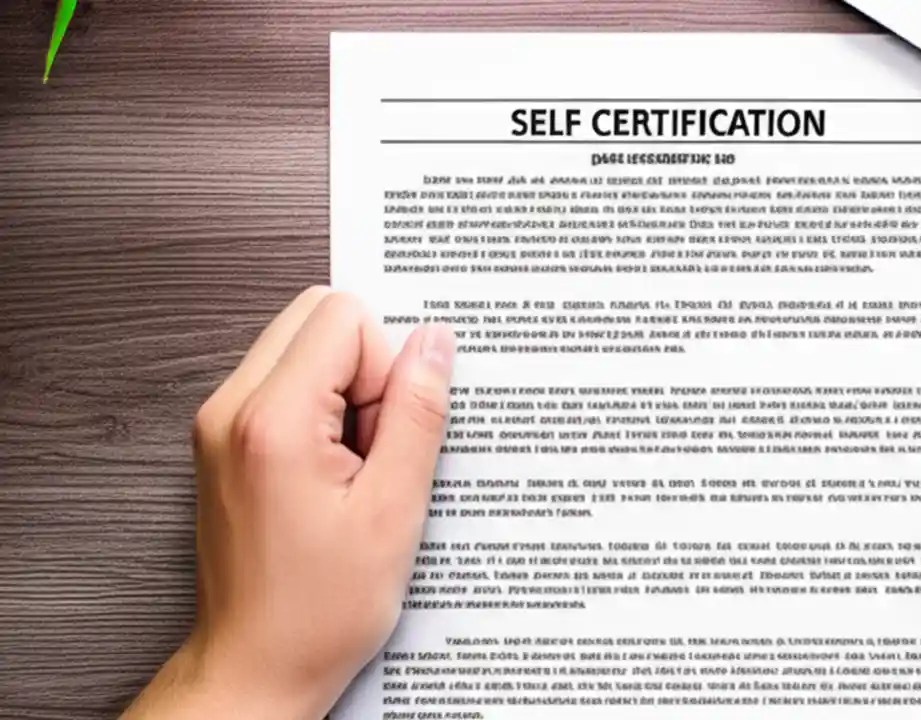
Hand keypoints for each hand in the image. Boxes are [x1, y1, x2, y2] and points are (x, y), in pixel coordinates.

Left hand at [121, 287, 454, 719]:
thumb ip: (417, 413)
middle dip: (364, 368)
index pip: (343, 317)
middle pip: (316, 317)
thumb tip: (434, 343)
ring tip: (351, 468)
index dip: (386, 368)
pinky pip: (283, 382)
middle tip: (372, 446)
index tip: (385, 437)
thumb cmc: (317, 610)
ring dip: (343, 392)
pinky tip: (334, 473)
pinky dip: (320, 411)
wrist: (256, 666)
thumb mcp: (393, 511)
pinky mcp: (223, 439)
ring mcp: (219, 423)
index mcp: (270, 420)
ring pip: (301, 346)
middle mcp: (229, 408)